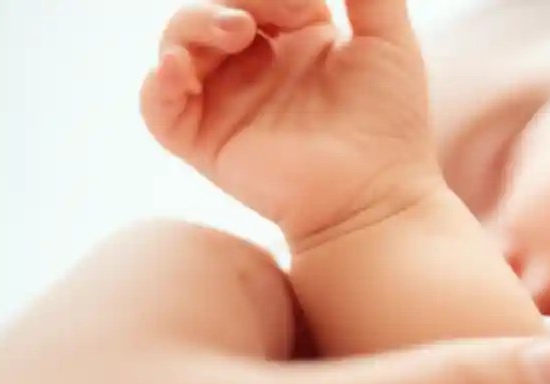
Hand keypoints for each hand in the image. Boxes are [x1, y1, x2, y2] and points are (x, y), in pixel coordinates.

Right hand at [140, 0, 436, 243]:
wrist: (378, 199)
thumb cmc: (391, 124)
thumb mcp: (388, 39)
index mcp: (297, 38)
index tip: (307, 3)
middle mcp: (256, 66)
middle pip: (212, 8)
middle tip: (261, 15)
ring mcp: (226, 102)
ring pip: (178, 44)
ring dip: (195, 24)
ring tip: (235, 32)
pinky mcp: (205, 142)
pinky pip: (158, 108)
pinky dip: (159, 83)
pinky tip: (180, 68)